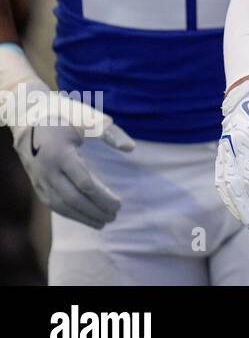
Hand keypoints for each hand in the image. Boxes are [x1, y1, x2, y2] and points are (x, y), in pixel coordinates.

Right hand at [10, 89, 134, 228]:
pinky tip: (83, 217)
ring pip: (60, 205)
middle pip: (73, 198)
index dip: (102, 197)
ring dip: (82, 216)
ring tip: (102, 223)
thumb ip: (111, 133)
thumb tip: (131, 149)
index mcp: (62, 154)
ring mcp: (39, 178)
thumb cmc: (64, 114)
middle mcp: (48, 169)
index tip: (119, 204)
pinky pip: (52, 203)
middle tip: (114, 216)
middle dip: (95, 210)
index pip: (85, 183)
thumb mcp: (88, 118)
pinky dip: (68, 213)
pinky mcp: (35, 182)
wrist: (28, 114)